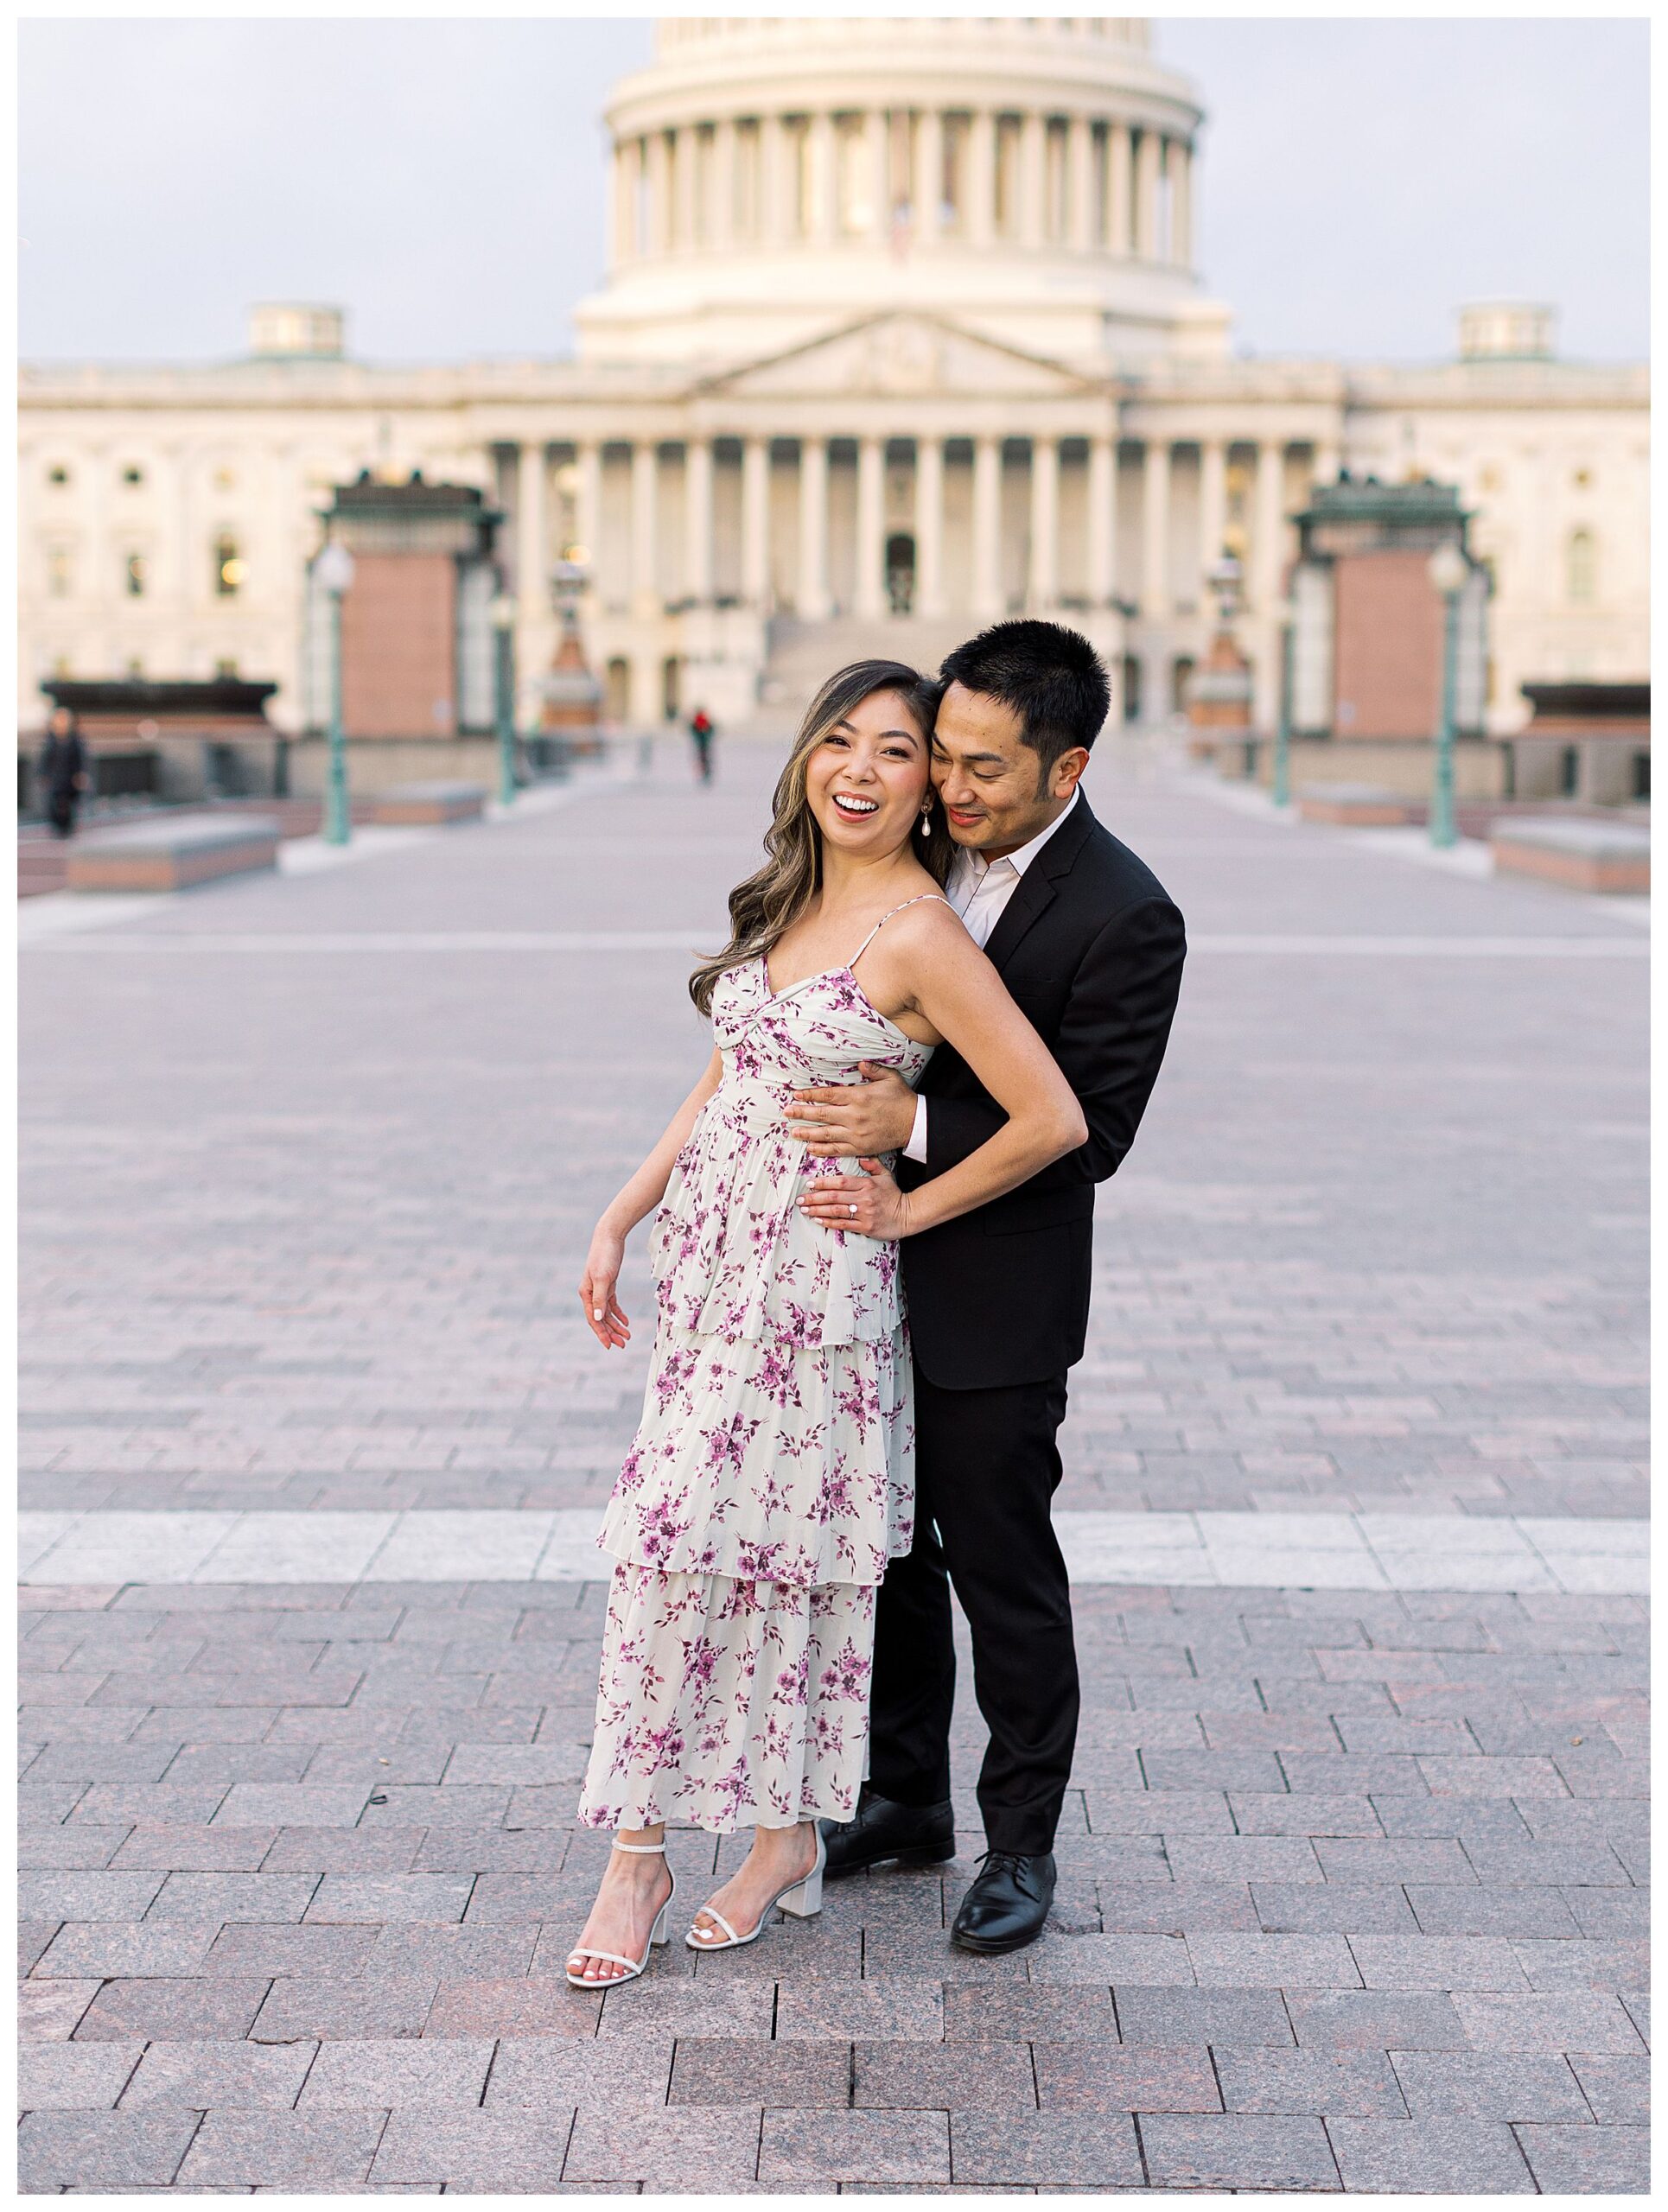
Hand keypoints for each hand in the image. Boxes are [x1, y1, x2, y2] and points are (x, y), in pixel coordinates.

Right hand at [578, 1220, 630, 1348]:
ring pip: (607, 1313)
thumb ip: (600, 1299)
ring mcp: (599, 1289)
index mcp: (586, 1294)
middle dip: (611, 1333)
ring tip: (628, 1336)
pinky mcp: (608, 1284)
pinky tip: (626, 1321)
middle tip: (623, 1345)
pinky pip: (612, 1304)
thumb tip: (598, 1319)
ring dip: (616, 1325)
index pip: (594, 1319)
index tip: (611, 1346)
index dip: (602, 1334)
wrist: (610, 1236)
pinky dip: (618, 1313)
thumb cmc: (605, 1256)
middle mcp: (590, 1294)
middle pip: (600, 1319)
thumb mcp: (604, 1278)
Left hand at [787, 1062, 916, 1156]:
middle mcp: (854, 1116)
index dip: (810, 1095)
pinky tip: (811, 1148)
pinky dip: (822, 1149)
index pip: (828, 1095)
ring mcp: (856, 1134)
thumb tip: (859, 1063)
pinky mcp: (860, 1148)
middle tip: (787, 1112)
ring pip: (826, 1133)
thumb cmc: (901, 1099)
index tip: (796, 1095)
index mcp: (859, 1097)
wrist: (914, 1124)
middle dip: (801, 1113)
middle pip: (822, 1114)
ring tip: (793, 1131)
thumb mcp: (890, 1078)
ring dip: (807, 1133)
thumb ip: (873, 1070)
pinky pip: (837, 1150)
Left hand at [797, 1158, 910, 1239]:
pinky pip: (843, 1224)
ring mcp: (864, 1213)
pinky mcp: (865, 1227)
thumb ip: (872, 1164)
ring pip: (836, 1211)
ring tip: (804, 1209)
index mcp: (867, 1184)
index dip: (823, 1183)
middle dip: (814, 1197)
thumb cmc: (894, 1195)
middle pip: (834, 1196)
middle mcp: (864, 1198)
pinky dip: (829, 1222)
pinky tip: (817, 1219)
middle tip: (800, 1198)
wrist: (908, 1215)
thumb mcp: (885, 1175)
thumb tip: (859, 1158)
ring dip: (817, 1209)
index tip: (810, 1183)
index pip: (841, 1182)